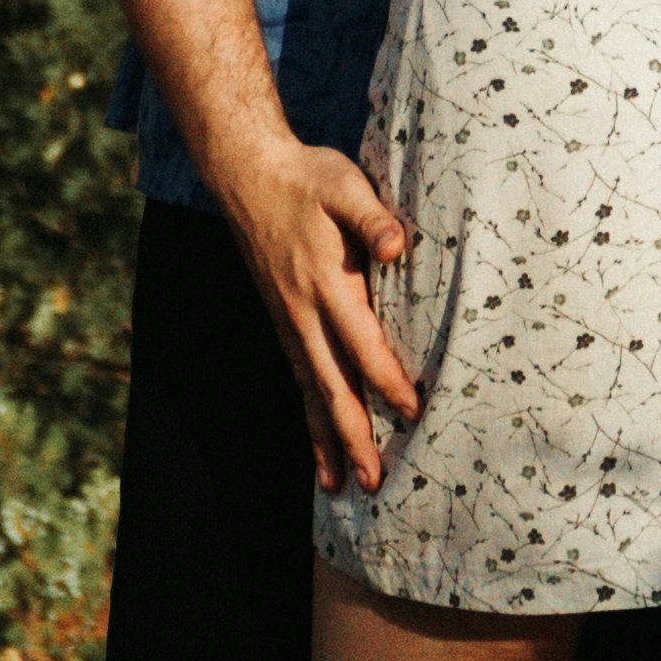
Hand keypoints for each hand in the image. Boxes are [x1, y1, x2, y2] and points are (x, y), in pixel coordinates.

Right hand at [205, 134, 420, 491]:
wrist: (247, 174)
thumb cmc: (305, 177)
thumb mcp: (344, 183)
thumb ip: (371, 215)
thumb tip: (396, 246)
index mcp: (324, 282)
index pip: (361, 342)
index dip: (387, 380)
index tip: (413, 413)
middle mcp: (302, 312)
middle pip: (331, 385)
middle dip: (354, 437)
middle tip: (375, 484)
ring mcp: (288, 321)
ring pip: (310, 392)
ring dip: (328, 440)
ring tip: (343, 486)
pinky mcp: (282, 322)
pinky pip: (298, 379)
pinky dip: (309, 418)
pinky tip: (319, 447)